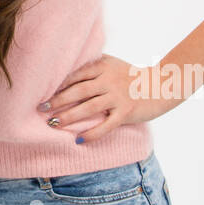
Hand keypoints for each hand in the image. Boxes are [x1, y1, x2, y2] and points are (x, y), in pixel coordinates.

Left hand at [38, 54, 181, 143]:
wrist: (162, 84)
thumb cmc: (133, 76)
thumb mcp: (113, 64)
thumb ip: (93, 65)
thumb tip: (66, 69)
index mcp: (103, 66)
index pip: (75, 75)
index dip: (57, 84)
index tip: (41, 91)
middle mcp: (108, 80)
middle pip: (78, 91)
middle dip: (57, 100)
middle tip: (41, 109)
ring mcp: (118, 97)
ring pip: (88, 108)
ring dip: (69, 117)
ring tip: (54, 123)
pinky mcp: (126, 113)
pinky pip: (105, 126)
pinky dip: (92, 134)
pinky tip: (79, 140)